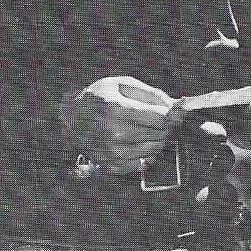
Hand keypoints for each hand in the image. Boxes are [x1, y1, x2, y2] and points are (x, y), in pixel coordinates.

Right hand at [62, 76, 182, 175]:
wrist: (73, 118)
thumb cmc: (101, 97)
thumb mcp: (123, 84)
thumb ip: (152, 94)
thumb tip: (178, 107)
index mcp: (115, 108)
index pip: (160, 118)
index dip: (171, 114)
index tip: (172, 111)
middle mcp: (111, 133)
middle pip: (158, 135)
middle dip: (165, 127)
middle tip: (159, 120)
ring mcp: (110, 152)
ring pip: (153, 151)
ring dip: (156, 140)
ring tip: (147, 129)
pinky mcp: (110, 166)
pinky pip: (141, 163)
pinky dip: (143, 154)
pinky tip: (134, 142)